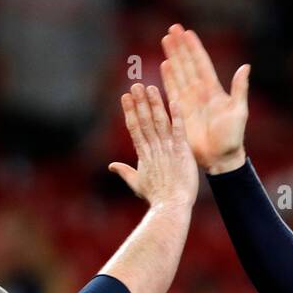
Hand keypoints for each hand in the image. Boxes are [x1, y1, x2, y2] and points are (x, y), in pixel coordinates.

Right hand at [108, 83, 197, 209]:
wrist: (170, 207)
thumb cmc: (156, 198)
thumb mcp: (137, 184)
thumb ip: (125, 172)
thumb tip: (111, 166)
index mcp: (143, 154)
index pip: (134, 128)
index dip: (130, 111)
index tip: (125, 96)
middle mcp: (153, 149)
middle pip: (144, 121)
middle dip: (139, 103)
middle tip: (135, 85)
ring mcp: (167, 149)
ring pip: (159, 122)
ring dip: (154, 104)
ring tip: (149, 87)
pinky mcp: (181, 152)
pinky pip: (178, 130)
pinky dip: (176, 116)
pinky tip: (174, 100)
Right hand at [160, 23, 250, 173]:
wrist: (221, 159)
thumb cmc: (233, 138)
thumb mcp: (239, 112)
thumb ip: (239, 90)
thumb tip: (245, 67)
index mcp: (214, 90)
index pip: (202, 64)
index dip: (194, 48)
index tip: (187, 32)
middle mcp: (200, 93)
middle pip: (188, 64)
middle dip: (180, 47)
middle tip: (172, 29)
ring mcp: (189, 102)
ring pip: (179, 74)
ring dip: (172, 58)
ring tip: (166, 41)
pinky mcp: (180, 113)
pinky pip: (172, 92)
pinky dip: (168, 79)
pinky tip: (164, 65)